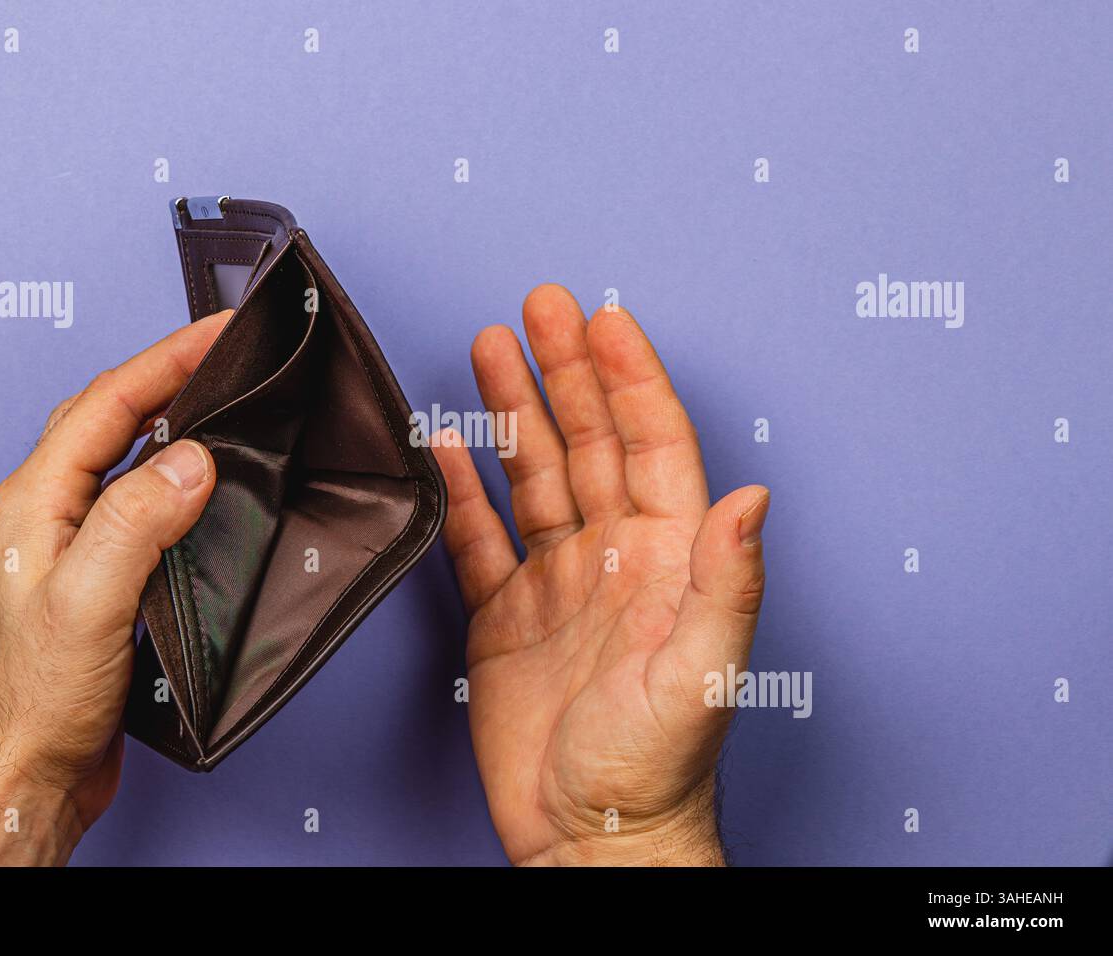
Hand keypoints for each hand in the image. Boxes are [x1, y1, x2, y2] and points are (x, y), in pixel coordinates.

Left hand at [0, 313, 230, 864]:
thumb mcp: (86, 600)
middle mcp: (49, 517)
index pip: (106, 403)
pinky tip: (202, 495)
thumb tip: (190, 460)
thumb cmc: (28, 702)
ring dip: (171, 426)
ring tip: (220, 403)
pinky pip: (140, 511)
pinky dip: (176, 486)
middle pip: (109, 418)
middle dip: (167, 375)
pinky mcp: (98, 584)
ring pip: (124, 462)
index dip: (168, 358)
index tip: (220, 333)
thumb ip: (135, 522)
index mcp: (35, 503)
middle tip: (223, 352)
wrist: (17, 777)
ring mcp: (71, 549)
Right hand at [435, 285, 768, 865]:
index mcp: (668, 560)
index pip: (652, 446)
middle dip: (564, 371)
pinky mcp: (506, 617)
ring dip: (512, 413)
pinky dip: (462, 491)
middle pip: (587, 443)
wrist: (589, 836)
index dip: (628, 379)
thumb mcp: (703, 673)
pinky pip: (481, 538)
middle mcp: (614, 559)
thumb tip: (751, 496)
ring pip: (533, 477)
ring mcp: (557, 585)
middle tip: (539, 308)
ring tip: (489, 348)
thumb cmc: (654, 768)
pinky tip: (446, 447)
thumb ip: (727, 581)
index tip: (603, 321)